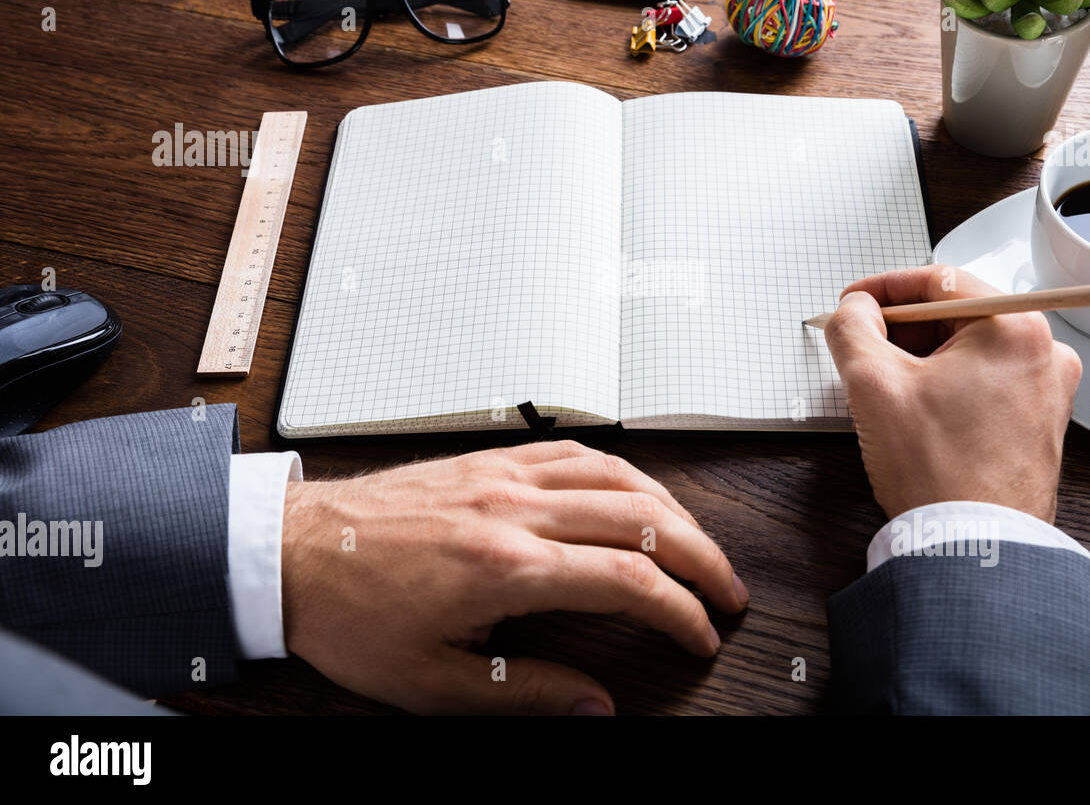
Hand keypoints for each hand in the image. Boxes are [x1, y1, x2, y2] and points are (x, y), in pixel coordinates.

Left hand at [280, 440, 746, 714]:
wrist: (291, 551)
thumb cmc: (351, 615)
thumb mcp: (433, 684)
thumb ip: (524, 694)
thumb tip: (595, 707)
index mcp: (504, 567)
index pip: (627, 578)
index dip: (680, 609)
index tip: (701, 634)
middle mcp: (514, 508)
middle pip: (643, 518)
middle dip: (702, 557)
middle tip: (728, 593)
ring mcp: (504, 475)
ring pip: (619, 475)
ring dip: (673, 510)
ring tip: (700, 547)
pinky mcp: (489, 460)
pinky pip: (577, 451)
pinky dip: (624, 472)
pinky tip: (638, 494)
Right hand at [822, 264, 1081, 522]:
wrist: (975, 549)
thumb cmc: (938, 472)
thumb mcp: (873, 384)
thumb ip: (853, 328)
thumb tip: (855, 310)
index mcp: (1016, 328)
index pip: (939, 280)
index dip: (884, 288)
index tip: (853, 303)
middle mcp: (1045, 353)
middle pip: (957, 315)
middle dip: (902, 328)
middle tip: (861, 347)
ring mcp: (1047, 391)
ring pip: (969, 352)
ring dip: (922, 360)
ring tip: (887, 390)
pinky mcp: (1039, 424)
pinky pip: (985, 385)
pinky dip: (947, 388)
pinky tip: (917, 415)